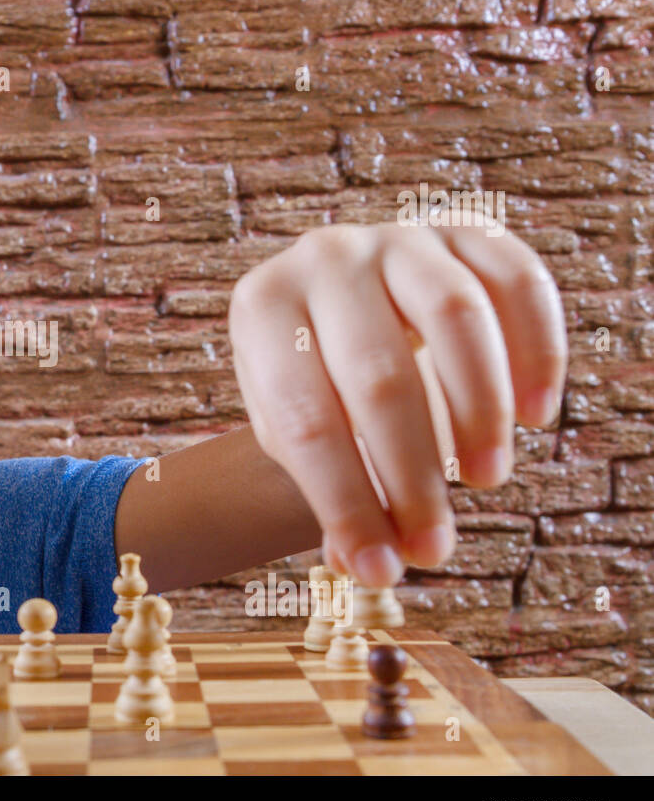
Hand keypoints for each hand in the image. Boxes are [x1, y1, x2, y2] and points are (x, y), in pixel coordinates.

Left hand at [226, 214, 566, 586]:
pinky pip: (518, 281)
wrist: (339, 309)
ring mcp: (396, 237)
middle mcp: (323, 257)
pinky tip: (534, 415)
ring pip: (455, 317)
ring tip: (484, 480)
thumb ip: (327, 493)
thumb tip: (363, 565)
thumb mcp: (297, 436)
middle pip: (378, 375)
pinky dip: (538, 349)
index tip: (378, 571)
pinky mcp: (465, 229)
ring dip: (479, 410)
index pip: (304, 417)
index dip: (344, 502)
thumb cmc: (314, 386)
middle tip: (434, 548)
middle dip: (411, 475)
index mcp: (262, 307)